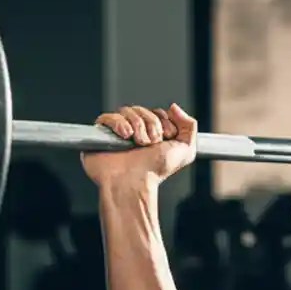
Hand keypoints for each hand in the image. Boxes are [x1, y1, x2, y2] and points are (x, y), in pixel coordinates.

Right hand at [81, 104, 197, 191]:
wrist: (134, 182)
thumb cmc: (156, 171)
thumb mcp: (185, 150)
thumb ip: (189, 126)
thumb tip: (174, 107)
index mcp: (153, 135)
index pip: (158, 112)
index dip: (164, 122)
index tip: (165, 138)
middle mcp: (136, 132)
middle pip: (144, 110)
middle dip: (152, 125)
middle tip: (151, 144)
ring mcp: (117, 132)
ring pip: (128, 111)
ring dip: (138, 126)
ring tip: (138, 144)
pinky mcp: (101, 134)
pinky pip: (109, 117)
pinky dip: (119, 124)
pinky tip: (125, 136)